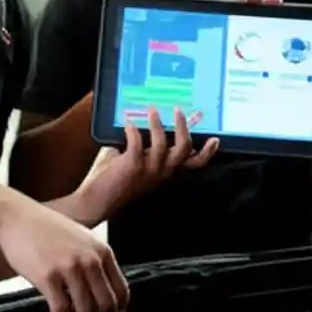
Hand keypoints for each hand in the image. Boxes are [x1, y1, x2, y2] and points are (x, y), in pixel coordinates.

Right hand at [0, 198, 129, 311]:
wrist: (16, 218)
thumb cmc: (45, 229)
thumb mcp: (81, 238)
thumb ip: (95, 260)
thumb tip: (104, 292)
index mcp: (102, 250)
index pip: (122, 291)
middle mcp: (90, 260)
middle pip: (108, 306)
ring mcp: (70, 268)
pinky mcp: (48, 277)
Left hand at [77, 105, 219, 220]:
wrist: (96, 201)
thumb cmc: (113, 182)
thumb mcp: (136, 164)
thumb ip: (143, 148)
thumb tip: (139, 123)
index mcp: (166, 172)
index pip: (194, 164)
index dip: (207, 152)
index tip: (215, 139)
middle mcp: (161, 172)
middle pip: (185, 148)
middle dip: (183, 127)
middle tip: (178, 111)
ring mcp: (148, 170)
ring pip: (164, 143)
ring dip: (157, 124)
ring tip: (151, 110)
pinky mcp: (132, 166)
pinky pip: (137, 142)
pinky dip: (133, 130)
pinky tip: (127, 123)